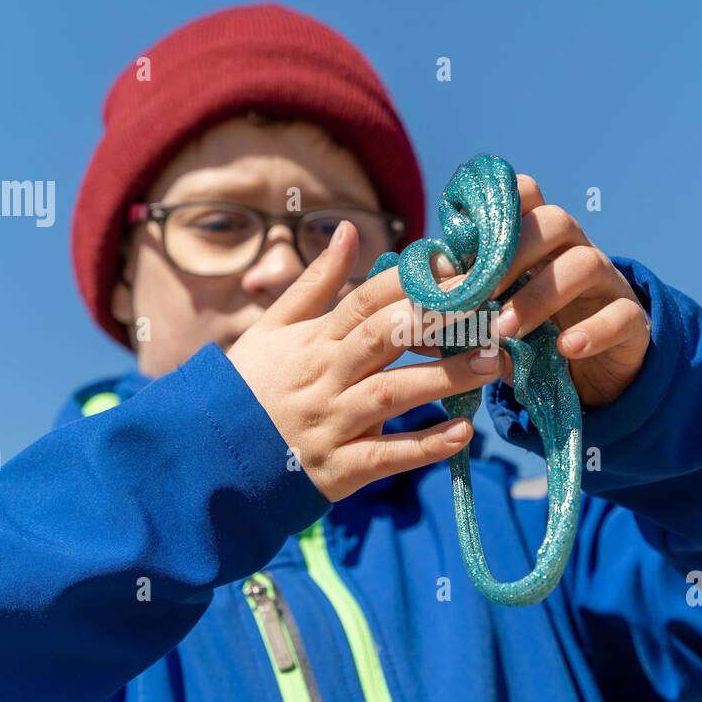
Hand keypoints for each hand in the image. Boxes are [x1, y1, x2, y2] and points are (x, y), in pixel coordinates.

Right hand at [226, 221, 500, 502]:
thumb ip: (316, 283)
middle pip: (383, 339)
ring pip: (392, 395)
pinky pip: (386, 458)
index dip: (410, 281)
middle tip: (490, 311)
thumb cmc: (249, 388)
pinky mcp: (338, 470)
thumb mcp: (272, 330)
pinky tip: (463, 434)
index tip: (456, 267)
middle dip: (437, 322)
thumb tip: (350, 230)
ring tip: (491, 365)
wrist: (210, 461)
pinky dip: (424, 447)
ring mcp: (332, 424)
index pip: (364, 301)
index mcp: (312, 341)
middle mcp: (324, 377)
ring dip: (443, 380)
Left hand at [483, 175, 649, 408]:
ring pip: (585, 263)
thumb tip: (426, 307)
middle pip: (556, 220)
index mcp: (542, 243)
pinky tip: (566, 349)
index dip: (498, 206)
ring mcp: (609, 284)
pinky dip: (593, 331)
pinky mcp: (634, 322)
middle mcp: (577, 251)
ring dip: (539, 295)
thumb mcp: (500, 323)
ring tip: (505, 331)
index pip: (527, 196)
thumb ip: (471, 312)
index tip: (462, 248)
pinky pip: (622, 315)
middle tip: (475, 298)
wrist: (595, 380)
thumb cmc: (538, 339)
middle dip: (511, 256)